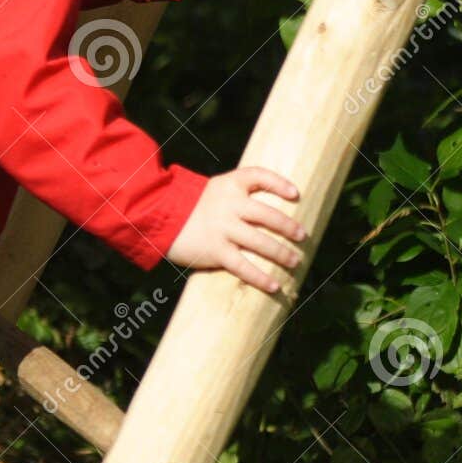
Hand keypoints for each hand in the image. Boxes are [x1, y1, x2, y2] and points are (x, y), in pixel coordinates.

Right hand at [165, 167, 305, 293]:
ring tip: (295, 262)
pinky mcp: (215, 251)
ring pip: (260, 242)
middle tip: (302, 235)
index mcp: (229, 185)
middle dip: (288, 226)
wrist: (159, 218)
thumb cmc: (191, 206)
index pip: (259, 176)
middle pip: (267, 215)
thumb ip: (236, 195)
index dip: (279, 184)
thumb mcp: (213, 191)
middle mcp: (229, 205)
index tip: (295, 194)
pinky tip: (274, 286)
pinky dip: (260, 277)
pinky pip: (243, 266)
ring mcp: (223, 229)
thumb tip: (267, 213)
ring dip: (281, 253)